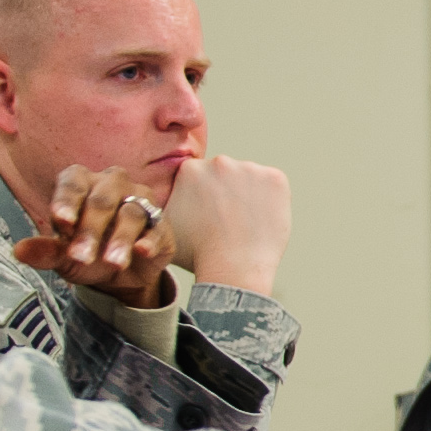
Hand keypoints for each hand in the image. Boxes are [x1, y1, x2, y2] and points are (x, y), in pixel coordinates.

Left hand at [12, 164, 177, 306]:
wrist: (120, 276)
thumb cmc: (87, 254)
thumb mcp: (63, 256)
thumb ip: (45, 251)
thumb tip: (19, 251)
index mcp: (82, 184)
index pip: (73, 183)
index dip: (67, 200)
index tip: (61, 221)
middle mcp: (112, 185)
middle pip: (103, 200)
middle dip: (91, 230)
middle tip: (81, 257)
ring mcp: (140, 202)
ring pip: (132, 213)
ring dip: (120, 239)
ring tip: (112, 263)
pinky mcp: (161, 224)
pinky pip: (157, 227)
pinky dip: (150, 239)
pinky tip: (142, 251)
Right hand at [162, 155, 292, 297]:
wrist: (234, 269)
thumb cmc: (197, 254)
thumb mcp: (166, 225)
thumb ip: (163, 203)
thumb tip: (154, 198)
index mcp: (189, 169)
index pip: (200, 177)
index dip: (205, 198)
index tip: (208, 216)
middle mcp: (219, 162)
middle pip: (224, 175)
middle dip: (226, 193)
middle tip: (228, 221)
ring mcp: (250, 168)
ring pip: (249, 179)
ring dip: (248, 195)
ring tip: (244, 224)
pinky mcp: (275, 178)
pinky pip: (273, 185)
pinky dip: (270, 199)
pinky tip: (261, 220)